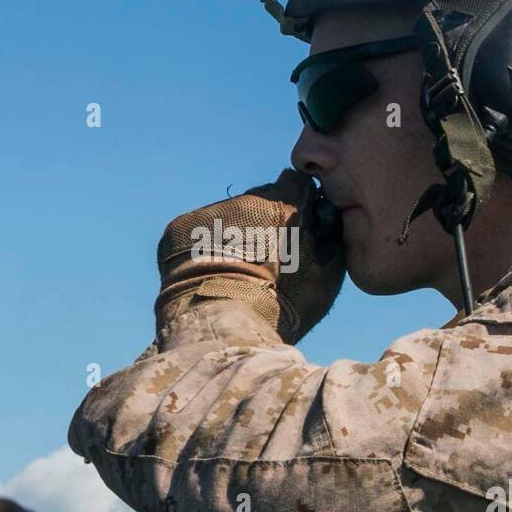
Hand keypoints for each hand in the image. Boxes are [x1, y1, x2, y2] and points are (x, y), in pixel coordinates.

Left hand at [156, 168, 345, 343]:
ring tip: (236, 272)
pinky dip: (205, 246)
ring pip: (228, 215)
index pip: (296, 182)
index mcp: (285, 205)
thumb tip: (326, 218)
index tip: (297, 229)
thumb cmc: (282, 307)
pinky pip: (199, 230)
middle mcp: (245, 200)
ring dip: (235, 233)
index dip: (299, 204)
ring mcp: (209, 212)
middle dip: (265, 221)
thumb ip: (331, 236)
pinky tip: (211, 273)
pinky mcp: (179, 228)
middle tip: (265, 259)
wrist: (222, 329)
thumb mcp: (326, 276)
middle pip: (260, 198)